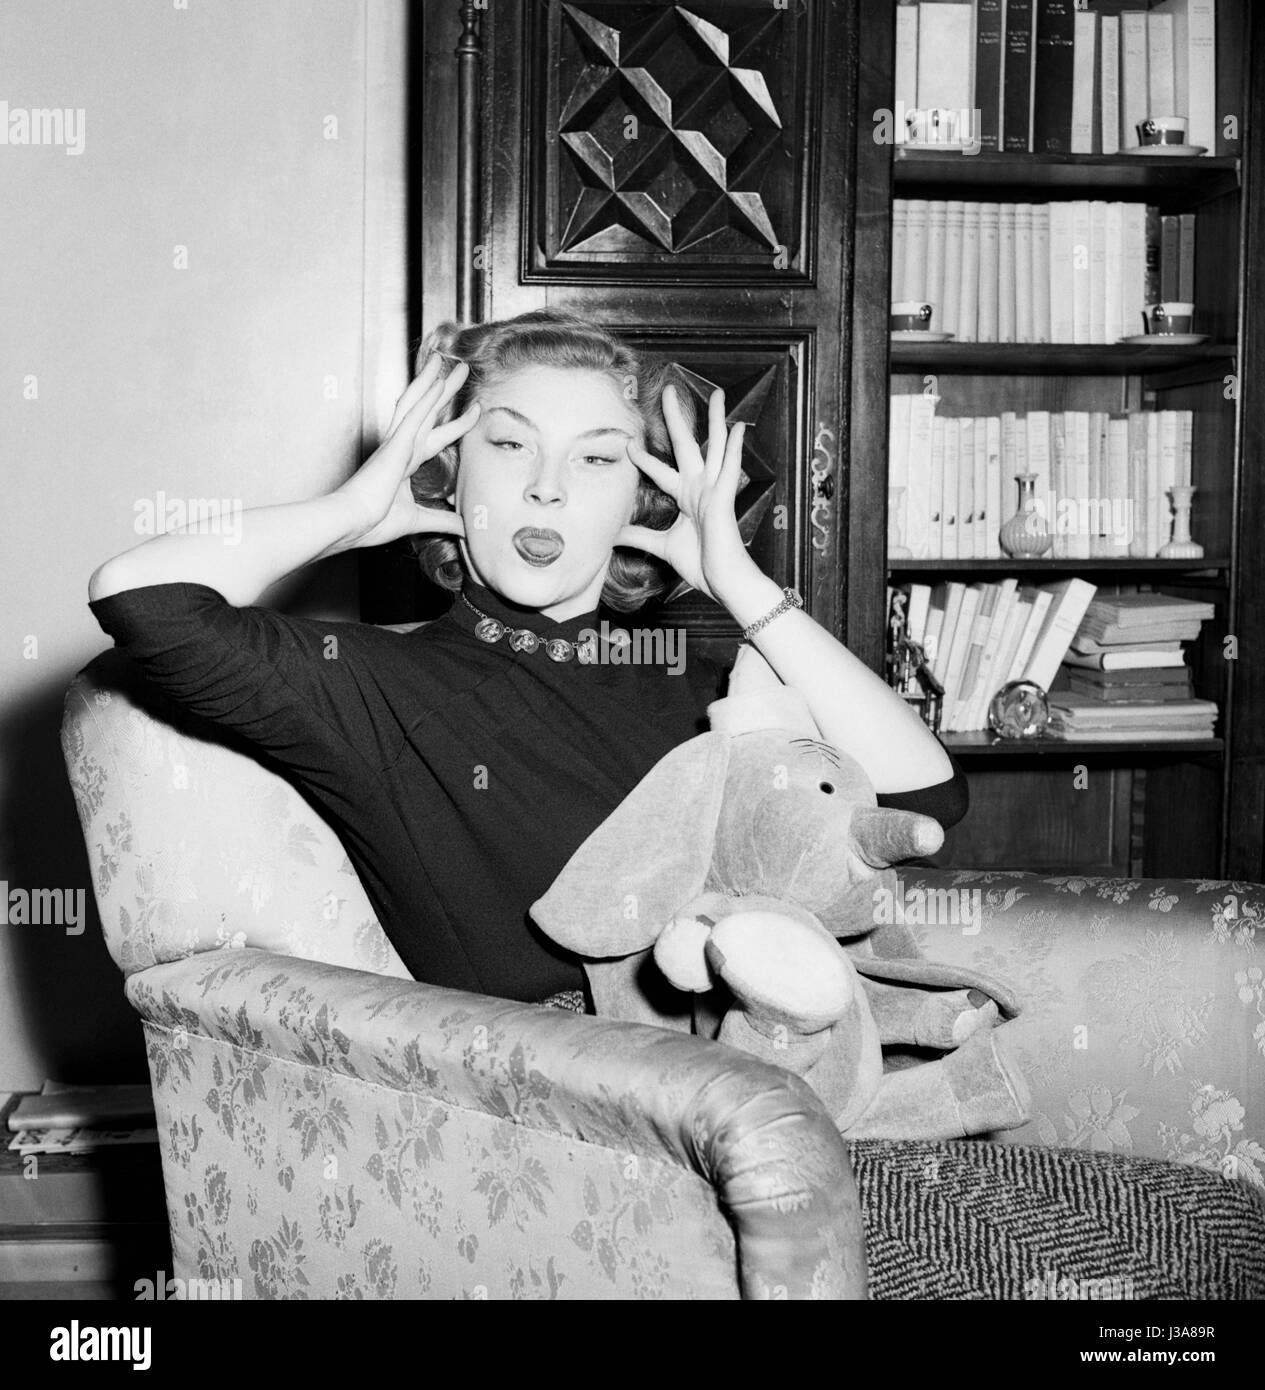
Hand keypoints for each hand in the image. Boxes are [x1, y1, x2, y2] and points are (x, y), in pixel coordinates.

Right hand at [337, 352, 480, 548]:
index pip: (435, 435)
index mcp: (405, 462)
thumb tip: (466, 528)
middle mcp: (401, 447)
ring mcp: (397, 443)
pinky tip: (439, 380)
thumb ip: (443, 521)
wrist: (351, 523)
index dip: (456, 423)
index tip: (475, 409)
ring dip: (434, 380)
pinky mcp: (394, 445)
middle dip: (446, 390)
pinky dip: (426, 397)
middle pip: (428, 410)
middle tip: (462, 369)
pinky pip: (413, 415)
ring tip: (448, 361)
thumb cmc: (373, 522)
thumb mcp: (419, 520)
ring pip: (418, 403)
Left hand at [617, 384, 758, 601]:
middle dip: (677, 418)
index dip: (644, 457)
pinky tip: (737, 427)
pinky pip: (730, 468)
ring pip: (715, 447)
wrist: (725, 583)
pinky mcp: (724, 500)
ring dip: (715, 420)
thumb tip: (613, 535)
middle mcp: (701, 488)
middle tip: (669, 389)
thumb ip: (639, 537)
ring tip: (717, 393)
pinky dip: (734, 447)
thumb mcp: (662, 546)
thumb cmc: (702, 565)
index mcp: (687, 498)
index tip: (628, 443)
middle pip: (687, 445)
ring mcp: (715, 491)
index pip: (661, 471)